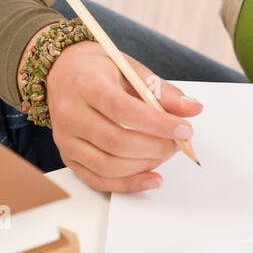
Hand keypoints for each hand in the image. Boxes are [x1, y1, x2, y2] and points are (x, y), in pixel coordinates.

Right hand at [33, 38, 202, 193]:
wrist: (60, 72)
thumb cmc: (98, 69)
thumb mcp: (130, 69)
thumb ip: (161, 91)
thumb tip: (193, 110)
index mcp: (86, 85)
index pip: (123, 110)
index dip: (158, 124)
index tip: (185, 129)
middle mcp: (70, 113)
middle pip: (116, 141)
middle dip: (155, 147)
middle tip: (177, 144)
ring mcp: (66, 138)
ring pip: (108, 165)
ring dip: (145, 165)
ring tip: (165, 154)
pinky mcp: (67, 156)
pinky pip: (97, 179)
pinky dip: (127, 184)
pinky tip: (151, 178)